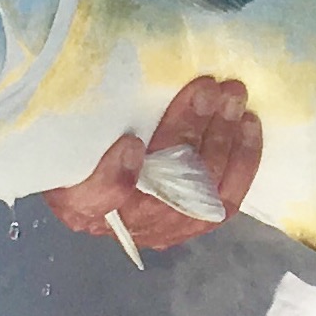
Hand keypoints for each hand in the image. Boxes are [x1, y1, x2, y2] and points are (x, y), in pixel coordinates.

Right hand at [43, 76, 261, 252]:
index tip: (129, 144)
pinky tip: (248, 124)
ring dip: (221, 138)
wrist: (97, 173)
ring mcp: (163, 227)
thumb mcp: (67, 134)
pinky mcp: (194, 221)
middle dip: (188, 133)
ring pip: (200, 190)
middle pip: (160, 186)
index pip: (95, 199)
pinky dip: (242, 160)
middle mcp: (122, 222)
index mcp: (80, 201)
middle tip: (208, 89)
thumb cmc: (81, 146)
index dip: (115, 179)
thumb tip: (111, 106)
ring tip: (232, 97)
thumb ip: (79, 126)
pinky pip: (226, 199)